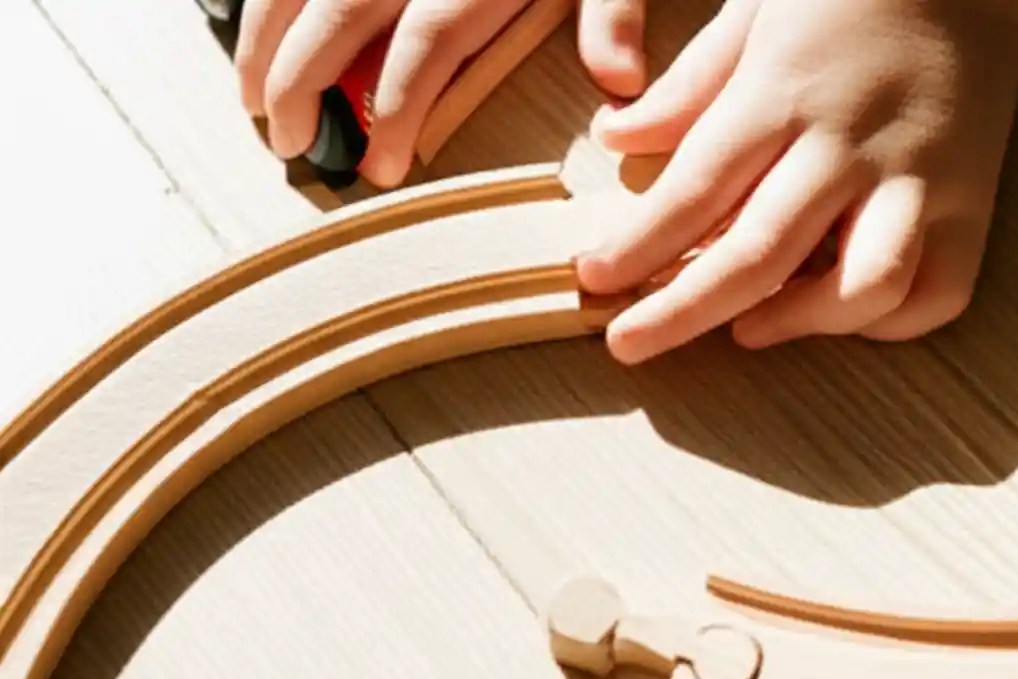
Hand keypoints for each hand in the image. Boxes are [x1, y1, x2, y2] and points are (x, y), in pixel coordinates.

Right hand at [234, 0, 648, 186]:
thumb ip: (610, 12)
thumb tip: (619, 84)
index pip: (423, 52)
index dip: (395, 115)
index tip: (380, 170)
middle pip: (336, 20)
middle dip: (300, 88)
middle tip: (288, 145)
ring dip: (261, 40)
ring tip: (250, 98)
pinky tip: (245, 18)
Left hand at [576, 0, 1017, 363]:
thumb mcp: (757, 7)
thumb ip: (688, 84)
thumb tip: (614, 138)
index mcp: (785, 90)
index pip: (695, 190)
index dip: (637, 246)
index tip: (592, 278)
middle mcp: (851, 143)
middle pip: (757, 255)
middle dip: (680, 313)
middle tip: (627, 344)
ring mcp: (919, 178)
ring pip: (860, 288)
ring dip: (794, 325)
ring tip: (746, 330)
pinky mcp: (973, 203)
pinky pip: (938, 293)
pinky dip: (884, 323)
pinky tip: (837, 313)